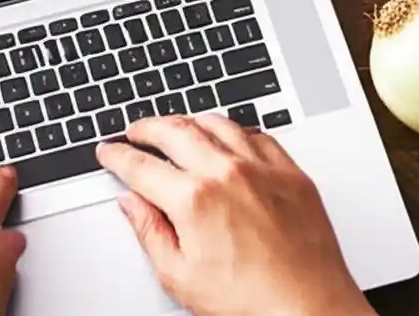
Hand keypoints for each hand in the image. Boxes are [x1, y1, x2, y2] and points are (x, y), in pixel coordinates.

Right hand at [96, 115, 375, 315]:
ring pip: (216, 123)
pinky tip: (228, 138)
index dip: (117, 155)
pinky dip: (234, 131)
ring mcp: (261, 169)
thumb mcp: (181, 277)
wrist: (310, 309)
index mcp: (193, 200)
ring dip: (188, 121)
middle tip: (135, 131)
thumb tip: (132, 205)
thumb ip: (150, 233)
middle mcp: (226, 174)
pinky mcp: (290, 173)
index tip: (109, 151)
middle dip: (146, 127)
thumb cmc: (252, 302)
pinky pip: (257, 135)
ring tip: (176, 128)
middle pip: (174, 130)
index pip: (140, 165)